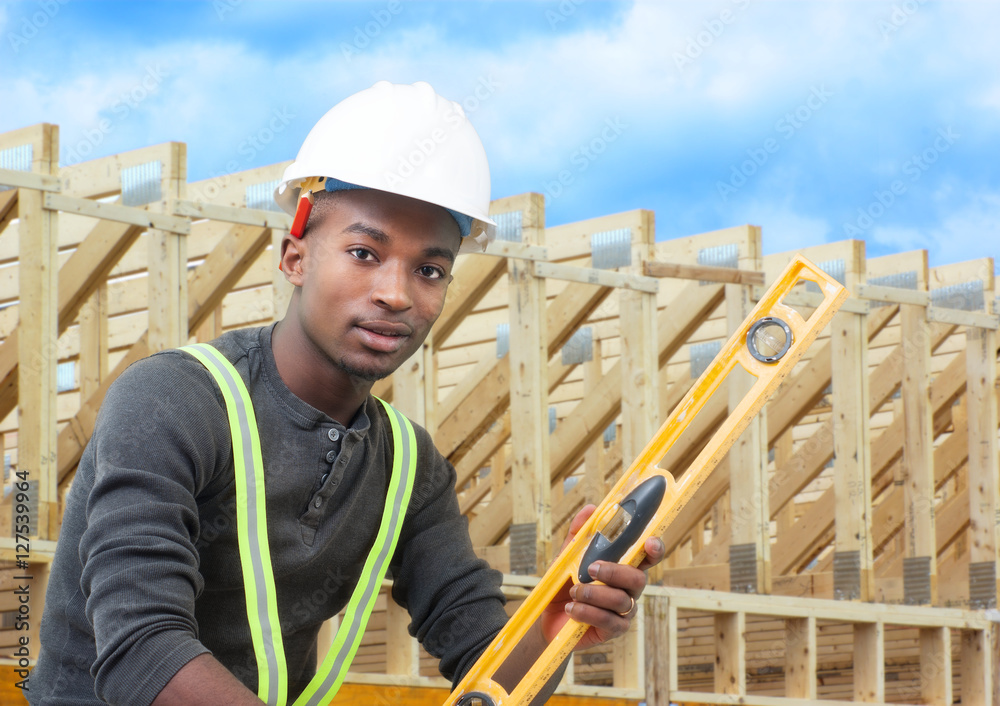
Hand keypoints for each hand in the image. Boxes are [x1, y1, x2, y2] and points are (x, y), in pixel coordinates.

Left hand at [539, 504, 665, 650]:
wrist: (549, 617)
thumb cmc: (564, 584)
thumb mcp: (567, 556)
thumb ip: (579, 534)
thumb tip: (590, 509)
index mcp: (623, 566)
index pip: (647, 557)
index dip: (655, 549)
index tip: (650, 542)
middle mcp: (629, 588)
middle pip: (638, 578)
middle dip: (615, 571)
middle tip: (591, 569)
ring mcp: (625, 610)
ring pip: (622, 600)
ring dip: (595, 593)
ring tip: (574, 591)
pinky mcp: (615, 630)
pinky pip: (610, 622)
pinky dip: (588, 612)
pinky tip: (572, 609)